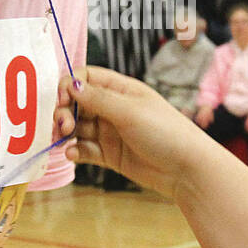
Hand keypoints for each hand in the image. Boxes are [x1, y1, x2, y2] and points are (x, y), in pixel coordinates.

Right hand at [53, 67, 222, 200]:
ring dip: (66, 133)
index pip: (86, 78)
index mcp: (121, 90)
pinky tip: (73, 155)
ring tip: (64, 141)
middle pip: (77, 104)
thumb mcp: (130, 111)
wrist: (186, 169)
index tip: (61, 100)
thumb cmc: (165, 131)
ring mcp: (111, 132)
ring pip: (78, 128)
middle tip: (62, 126)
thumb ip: (98, 99)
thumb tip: (71, 84)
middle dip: (64, 112)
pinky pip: (86, 150)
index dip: (69, 86)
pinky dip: (76, 151)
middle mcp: (113, 109)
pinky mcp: (110, 155)